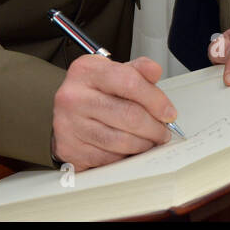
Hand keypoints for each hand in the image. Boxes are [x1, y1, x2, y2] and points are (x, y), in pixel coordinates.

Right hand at [51, 55, 176, 169]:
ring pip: (121, 141)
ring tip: (150, 140)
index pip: (130, 82)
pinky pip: (109, 158)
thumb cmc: (91, 91)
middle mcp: (73, 97)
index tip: (168, 112)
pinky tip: (129, 149)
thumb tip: (154, 70)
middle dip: (154, 127)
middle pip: (128, 115)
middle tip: (163, 131)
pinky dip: (125, 156)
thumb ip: (136, 70)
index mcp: (86, 71)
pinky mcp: (69, 149)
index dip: (156, 100)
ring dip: (144, 144)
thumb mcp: (111, 71)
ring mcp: (69, 125)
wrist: (61, 111)